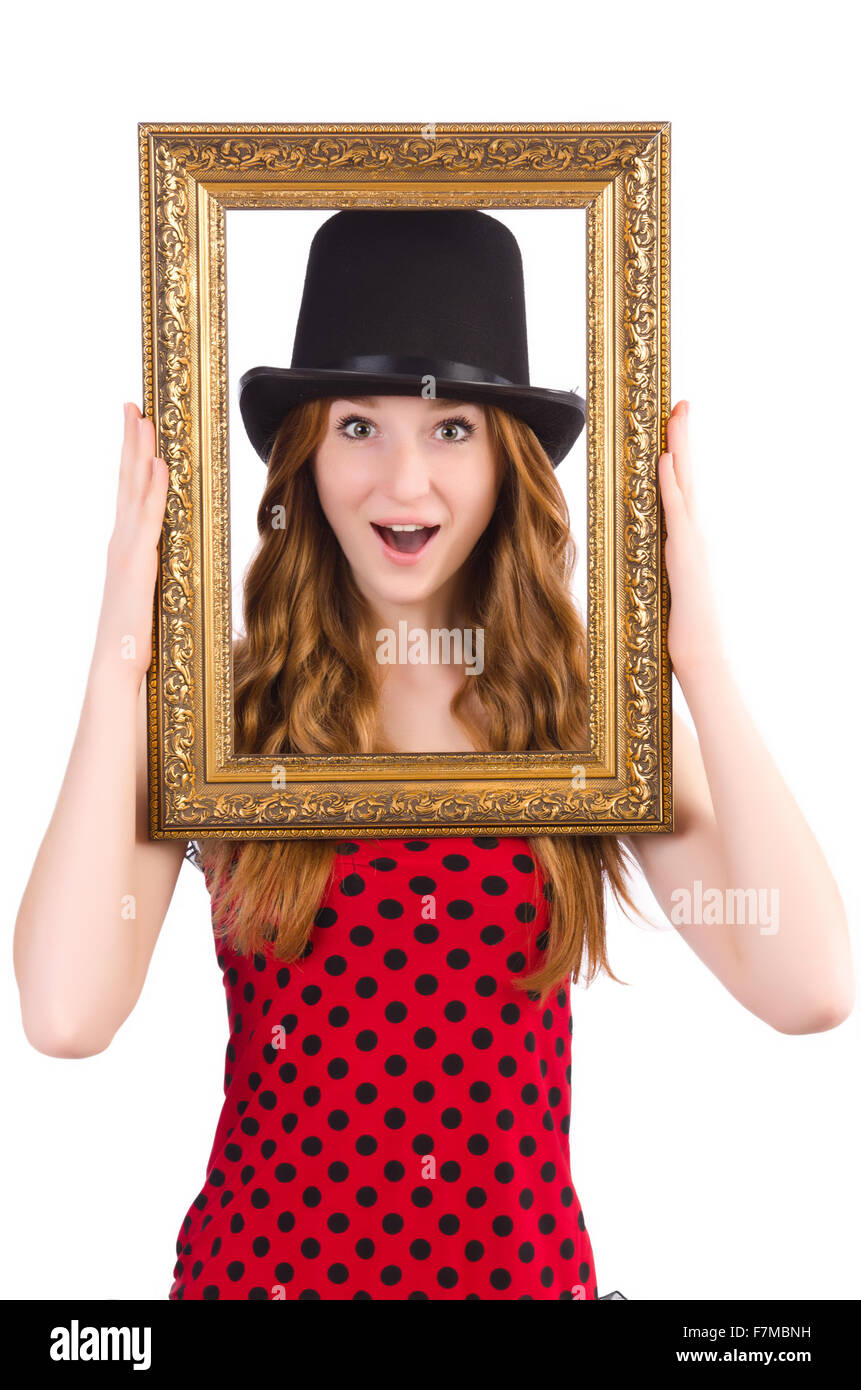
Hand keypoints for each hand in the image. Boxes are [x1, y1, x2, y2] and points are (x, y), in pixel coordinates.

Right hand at [91, 402, 169, 685]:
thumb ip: (157, 571)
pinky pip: (150, 517)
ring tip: (144, 418)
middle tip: (134, 405)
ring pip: (135, 490)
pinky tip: (160, 464)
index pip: (128, 492)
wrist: (119, 664)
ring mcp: (127, 549)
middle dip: (131, 441)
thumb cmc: (137, 637)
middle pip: (127, 480)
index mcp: (125, 547)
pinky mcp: (139, 562)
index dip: (132, 458)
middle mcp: (121, 541)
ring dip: (141, 452)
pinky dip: (155, 489)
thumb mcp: (150, 594)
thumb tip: (173, 560)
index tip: (136, 427)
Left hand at [658, 400, 724, 678]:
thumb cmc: (679, 626)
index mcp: (687, 537)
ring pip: (685, 483)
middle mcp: (695, 532)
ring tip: (675, 414)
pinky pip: (675, 511)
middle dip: (683, 436)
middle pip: (688, 473)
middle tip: (679, 401)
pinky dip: (670, 484)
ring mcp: (692, 540)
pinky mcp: (685, 553)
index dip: (678, 453)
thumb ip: (658, 561)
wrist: (700, 652)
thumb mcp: (665, 584)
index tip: (672, 424)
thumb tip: (642, 551)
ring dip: (679, 447)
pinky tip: (663, 460)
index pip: (682, 485)